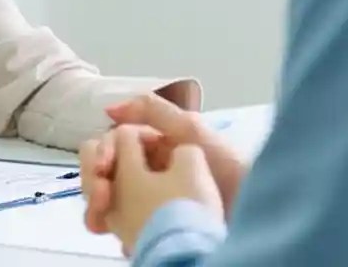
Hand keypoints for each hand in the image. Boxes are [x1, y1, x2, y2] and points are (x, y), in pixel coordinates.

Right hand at [81, 93, 245, 233]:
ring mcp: (144, 200)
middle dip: (93, 182)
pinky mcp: (150, 227)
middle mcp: (143, 171)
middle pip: (100, 173)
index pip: (109, 145)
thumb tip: (108, 109)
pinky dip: (113, 229)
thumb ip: (151, 110)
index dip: (99, 154)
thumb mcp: (190, 130)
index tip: (104, 169)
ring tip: (103, 222)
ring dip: (95, 207)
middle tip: (101, 198)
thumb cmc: (226, 167)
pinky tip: (121, 237)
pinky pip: (121, 226)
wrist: (254, 212)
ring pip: (104, 200)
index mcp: (150, 146)